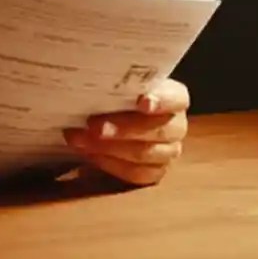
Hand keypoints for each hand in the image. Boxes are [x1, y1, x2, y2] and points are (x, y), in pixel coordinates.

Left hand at [64, 78, 189, 185]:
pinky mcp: (155, 171)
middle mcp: (176, 127)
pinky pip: (136, 173)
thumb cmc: (119, 96)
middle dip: (122, 129)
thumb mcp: (120, 85)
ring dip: (109, 148)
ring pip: (144, 154)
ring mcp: (169, 152)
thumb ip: (116, 86)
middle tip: (92, 126)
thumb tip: (92, 85)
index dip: (161, 101)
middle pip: (157, 130)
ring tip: (80, 140)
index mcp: (175, 98)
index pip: (176, 99)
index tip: (142, 102)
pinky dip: (110, 164)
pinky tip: (90, 154)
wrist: (115, 116)